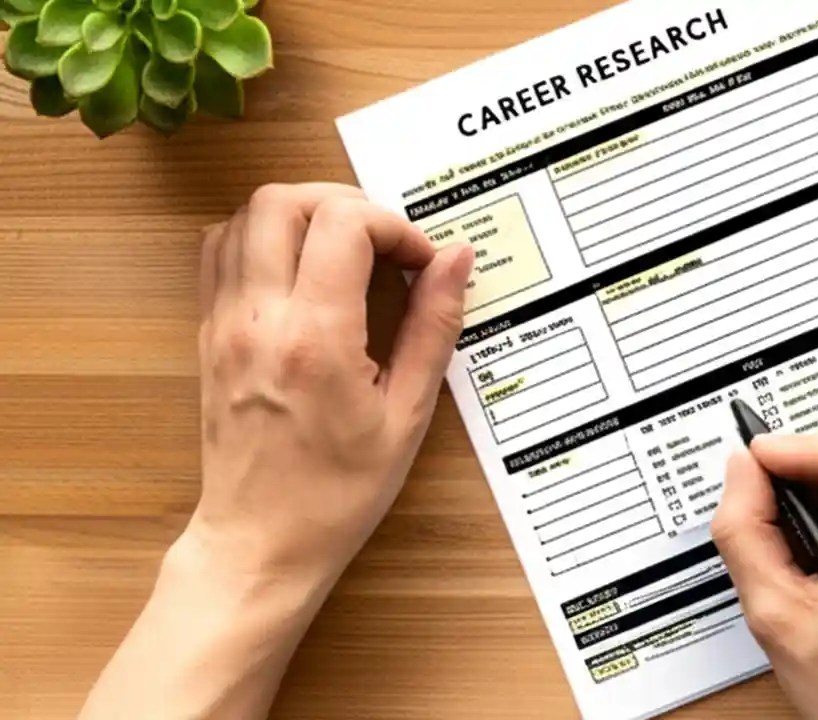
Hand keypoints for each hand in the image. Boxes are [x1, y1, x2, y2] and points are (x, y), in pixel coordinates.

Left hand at [188, 182, 473, 590]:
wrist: (260, 541)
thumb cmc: (337, 492)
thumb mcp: (407, 416)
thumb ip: (433, 328)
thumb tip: (455, 261)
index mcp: (316, 340)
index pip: (344, 224)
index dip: (394, 226)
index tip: (420, 262)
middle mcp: (260, 319)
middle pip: (284, 200)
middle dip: (345, 203)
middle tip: (383, 242)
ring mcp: (224, 323)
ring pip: (245, 215)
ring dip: (301, 213)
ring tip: (344, 250)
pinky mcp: (208, 332)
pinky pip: (219, 249)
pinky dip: (261, 236)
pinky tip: (301, 267)